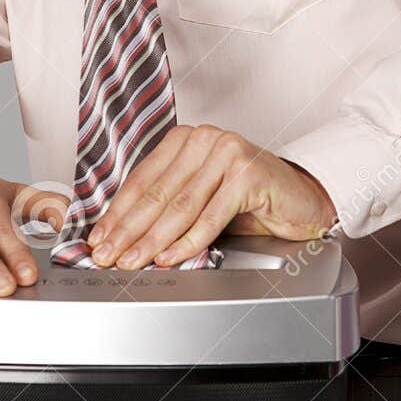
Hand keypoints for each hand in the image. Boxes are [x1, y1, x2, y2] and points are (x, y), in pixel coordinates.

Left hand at [85, 125, 337, 268]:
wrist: (301, 200)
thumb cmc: (249, 199)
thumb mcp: (200, 198)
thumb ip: (167, 206)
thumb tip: (121, 234)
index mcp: (186, 140)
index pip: (142, 180)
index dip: (117, 213)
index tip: (100, 239)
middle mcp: (205, 139)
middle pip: (157, 193)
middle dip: (128, 230)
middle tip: (109, 255)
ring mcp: (227, 153)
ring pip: (180, 205)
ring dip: (153, 239)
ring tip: (134, 260)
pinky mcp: (248, 173)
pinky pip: (210, 215)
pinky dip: (188, 241)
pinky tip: (171, 256)